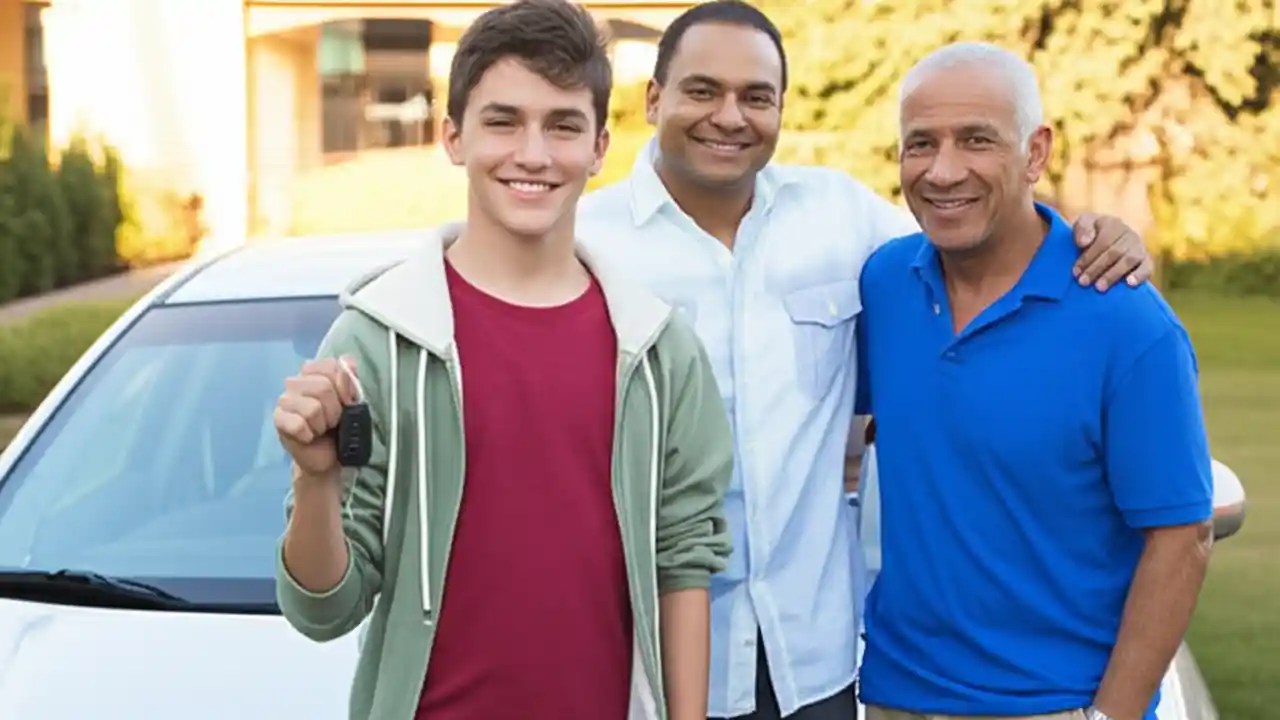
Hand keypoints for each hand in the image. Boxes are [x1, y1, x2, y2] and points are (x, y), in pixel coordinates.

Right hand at [274, 356, 359, 477]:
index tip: (346, 403)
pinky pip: (298, 425)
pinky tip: (308, 437)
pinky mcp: (278, 420)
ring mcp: (284, 400)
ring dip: (323, 424)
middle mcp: (296, 381)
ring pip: (313, 408)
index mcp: (315, 371)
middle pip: (323, 387)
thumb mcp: (353, 402)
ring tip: (321, 429)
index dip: (344, 387)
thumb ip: (352, 381)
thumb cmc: (341, 426)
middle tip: (333, 421)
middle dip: (335, 410)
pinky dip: (309, 434)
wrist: (329, 456)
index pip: (330, 366)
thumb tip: (348, 362)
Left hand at [1070, 212, 1154, 290]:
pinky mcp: (1147, 261)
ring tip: (1099, 288)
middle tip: (1083, 282)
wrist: (1104, 241)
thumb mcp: (1082, 226)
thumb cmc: (1090, 235)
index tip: (1075, 272)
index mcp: (1112, 224)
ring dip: (1113, 275)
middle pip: (1114, 252)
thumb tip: (1084, 242)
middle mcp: (1129, 234)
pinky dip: (1139, 275)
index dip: (1088, 257)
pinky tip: (1129, 284)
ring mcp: (1139, 247)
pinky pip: (1147, 268)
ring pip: (1129, 260)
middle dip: (1097, 268)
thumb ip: (1082, 229)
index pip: (1103, 241)